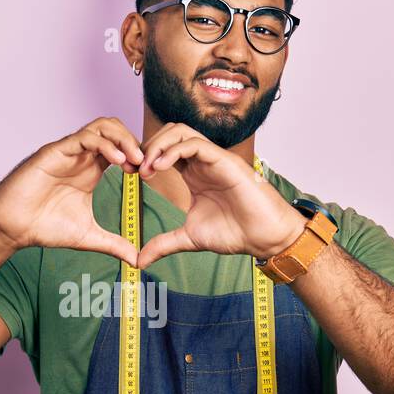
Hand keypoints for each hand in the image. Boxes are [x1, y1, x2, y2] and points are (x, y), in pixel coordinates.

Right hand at [0, 117, 145, 263]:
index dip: (138, 156)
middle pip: (114, 130)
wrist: (13, 227)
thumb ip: (113, 244)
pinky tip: (117, 162)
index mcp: (91, 169)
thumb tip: (137, 260)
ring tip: (134, 160)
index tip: (148, 175)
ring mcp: (68, 151)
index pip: (121, 148)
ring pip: (101, 127)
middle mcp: (81, 156)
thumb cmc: (44, 226)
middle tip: (145, 164)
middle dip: (133, 142)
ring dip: (122, 139)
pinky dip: (104, 145)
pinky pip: (83, 138)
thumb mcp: (88, 236)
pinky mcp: (54, 152)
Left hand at [135, 123, 305, 268]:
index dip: (144, 157)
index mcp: (193, 174)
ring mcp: (214, 159)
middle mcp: (202, 162)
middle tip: (135, 168)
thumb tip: (139, 261)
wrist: (263, 238)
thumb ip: (163, 245)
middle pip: (170, 133)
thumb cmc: (234, 233)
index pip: (164, 150)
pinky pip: (195, 143)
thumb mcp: (188, 239)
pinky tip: (160, 167)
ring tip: (146, 167)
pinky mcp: (225, 160)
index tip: (130, 173)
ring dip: (158, 144)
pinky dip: (173, 150)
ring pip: (181, 132)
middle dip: (147, 146)